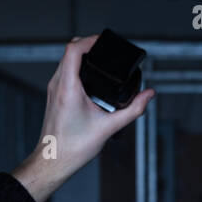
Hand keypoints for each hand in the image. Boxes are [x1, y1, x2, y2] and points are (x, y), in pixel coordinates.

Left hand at [12, 34, 154, 201]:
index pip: (73, 50)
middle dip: (88, 45)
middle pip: (69, 51)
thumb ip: (133, 110)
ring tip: (100, 59)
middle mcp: (56, 85)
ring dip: (81, 55)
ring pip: (65, 61)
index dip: (90, 40)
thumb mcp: (109, 128)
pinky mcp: (53, 96)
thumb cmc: (74, 147)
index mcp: (68, 88)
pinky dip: (76, 67)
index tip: (104, 41)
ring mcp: (52, 90)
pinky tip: (90, 76)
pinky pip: (63, 72)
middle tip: (106, 48)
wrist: (53, 161)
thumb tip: (149, 95)